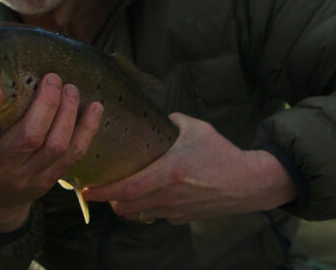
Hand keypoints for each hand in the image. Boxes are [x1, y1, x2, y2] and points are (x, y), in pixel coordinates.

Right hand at [0, 73, 102, 231]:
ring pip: (56, 146)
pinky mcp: (49, 180)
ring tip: (70, 89)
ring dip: (67, 112)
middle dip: (46, 104)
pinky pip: (74, 154)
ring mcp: (28, 178)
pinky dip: (87, 129)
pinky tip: (95, 107)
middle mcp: (0, 171)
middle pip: (28, 138)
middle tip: (52, 78)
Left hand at [83, 112, 295, 224]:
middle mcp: (170, 195)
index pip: (128, 188)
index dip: (104, 192)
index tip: (87, 188)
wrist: (248, 182)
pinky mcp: (183, 218)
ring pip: (139, 214)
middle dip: (108, 201)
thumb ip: (171, 121)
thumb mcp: (196, 129)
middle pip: (127, 206)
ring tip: (117, 193)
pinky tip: (146, 196)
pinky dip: (145, 209)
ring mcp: (176, 210)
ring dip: (124, 206)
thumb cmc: (222, 153)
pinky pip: (156, 216)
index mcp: (170, 172)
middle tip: (95, 191)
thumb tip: (153, 116)